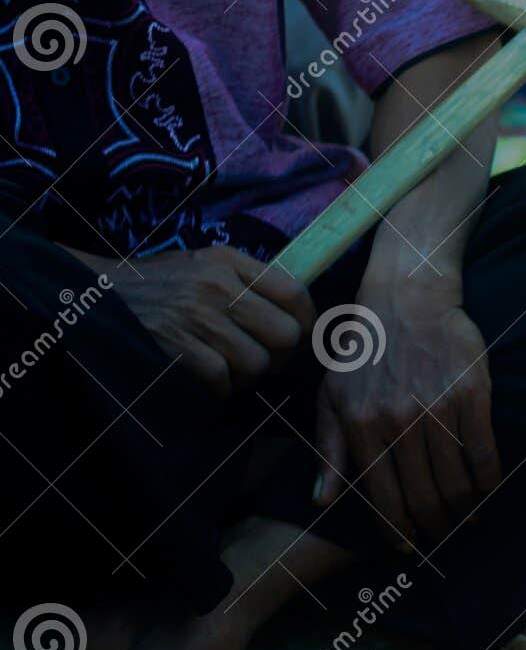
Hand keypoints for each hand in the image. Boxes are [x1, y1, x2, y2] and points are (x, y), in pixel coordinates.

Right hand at [85, 247, 312, 395]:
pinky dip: (220, 388)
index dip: (307, 322)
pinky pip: (223, 380)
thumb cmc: (158, 285)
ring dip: (247, 375)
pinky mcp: (177, 344)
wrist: (94, 295)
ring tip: (229, 366)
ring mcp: (196, 315)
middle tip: (263, 358)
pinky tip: (208, 377)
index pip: (295, 293)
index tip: (302, 337)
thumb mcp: (202, 264)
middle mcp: (216, 284)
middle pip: (286, 335)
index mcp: (227, 261)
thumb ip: (248, 280)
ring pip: (258, 363)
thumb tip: (299, 310)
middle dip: (280, 355)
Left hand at [312, 281, 501, 547]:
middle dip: (433, 526)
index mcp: (361, 425)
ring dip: (462, 508)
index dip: (397, 528)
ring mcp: (437, 408)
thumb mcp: (332, 395)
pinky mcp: (471, 394)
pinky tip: (488, 489)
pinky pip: (483, 451)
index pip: (382, 495)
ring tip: (465, 518)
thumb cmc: (363, 347)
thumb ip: (329, 449)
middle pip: (422, 495)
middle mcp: (398, 421)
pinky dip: (488, 478)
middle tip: (440, 535)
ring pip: (455, 479)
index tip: (408, 545)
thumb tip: (322, 501)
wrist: (407, 296)